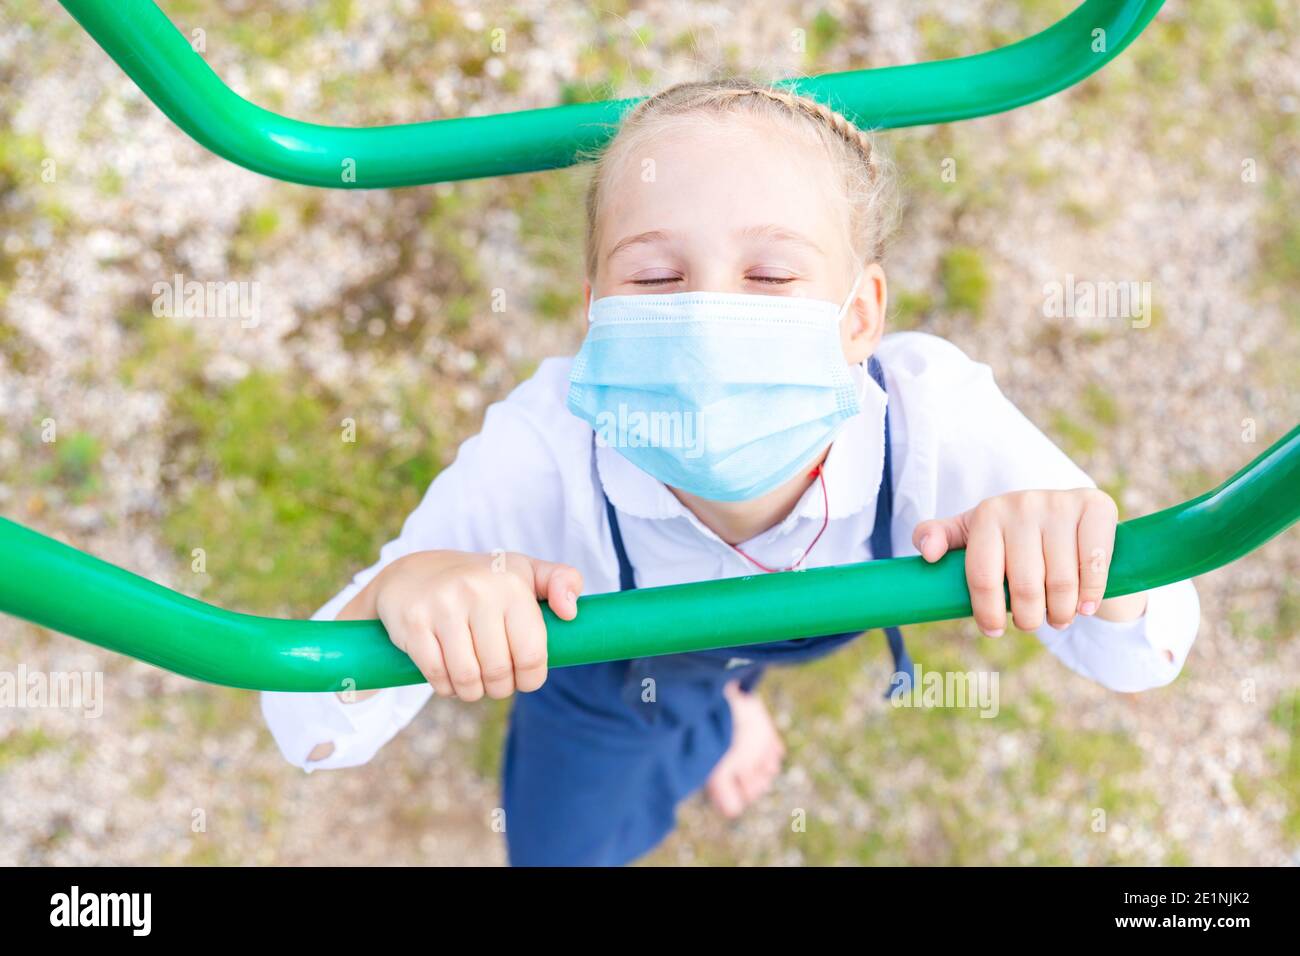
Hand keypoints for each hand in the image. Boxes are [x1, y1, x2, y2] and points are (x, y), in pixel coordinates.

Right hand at [365, 550, 582, 700]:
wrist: (413, 574)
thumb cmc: (482, 580)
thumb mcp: (525, 571)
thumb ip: (562, 581)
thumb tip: (571, 611)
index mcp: (510, 583)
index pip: (531, 653)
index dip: (531, 678)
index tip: (525, 676)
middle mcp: (477, 591)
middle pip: (499, 671)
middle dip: (501, 688)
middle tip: (497, 681)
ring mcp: (442, 606)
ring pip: (467, 678)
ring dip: (473, 692)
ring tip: (475, 683)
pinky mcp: (413, 624)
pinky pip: (437, 676)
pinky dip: (447, 688)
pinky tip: (451, 679)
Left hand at [911, 488, 1121, 636]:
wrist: (1071, 520)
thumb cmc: (1013, 539)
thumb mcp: (974, 536)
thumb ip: (940, 538)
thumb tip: (928, 553)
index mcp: (987, 514)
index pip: (983, 575)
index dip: (988, 612)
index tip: (994, 629)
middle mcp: (1022, 502)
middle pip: (1024, 585)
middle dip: (1028, 617)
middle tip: (1031, 623)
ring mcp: (1059, 503)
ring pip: (1061, 581)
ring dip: (1060, 612)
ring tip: (1058, 618)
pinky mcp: (1095, 506)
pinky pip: (1094, 563)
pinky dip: (1090, 594)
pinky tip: (1085, 606)